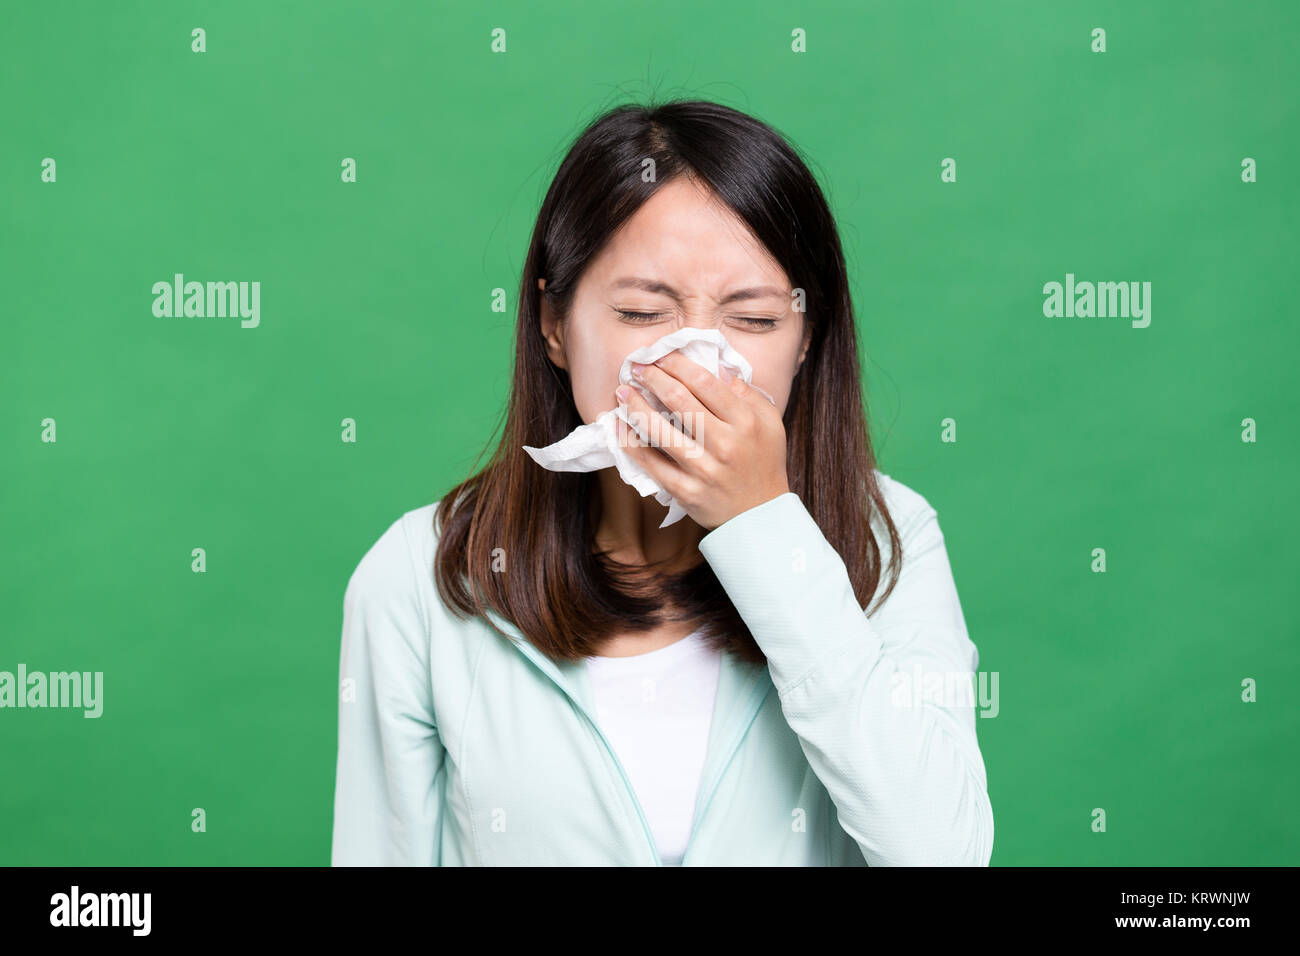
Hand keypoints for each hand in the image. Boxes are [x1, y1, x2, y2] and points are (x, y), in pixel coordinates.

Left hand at [614, 350, 790, 530]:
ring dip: (635, 407)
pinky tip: (619, 428)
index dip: (677, 365)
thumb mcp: (770, 422)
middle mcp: (725, 444)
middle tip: (636, 368)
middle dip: (653, 379)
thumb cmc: (763, 462)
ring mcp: (703, 469)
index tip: (661, 357)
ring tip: (622, 392)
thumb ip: (746, 393)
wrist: (760, 516)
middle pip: (679, 401)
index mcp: (745, 422)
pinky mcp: (685, 491)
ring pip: (659, 431)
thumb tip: (717, 368)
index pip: (704, 383)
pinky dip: (631, 444)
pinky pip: (651, 463)